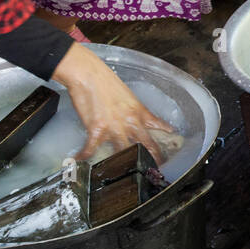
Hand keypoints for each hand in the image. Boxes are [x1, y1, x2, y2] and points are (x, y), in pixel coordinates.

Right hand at [51, 43, 173, 160]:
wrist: (88, 74)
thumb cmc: (105, 80)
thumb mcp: (126, 95)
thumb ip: (130, 109)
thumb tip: (130, 117)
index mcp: (138, 111)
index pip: (157, 124)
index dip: (165, 134)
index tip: (171, 140)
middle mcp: (130, 122)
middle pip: (146, 145)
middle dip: (153, 159)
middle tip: (155, 170)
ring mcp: (115, 128)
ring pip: (122, 152)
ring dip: (119, 164)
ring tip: (118, 174)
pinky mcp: (97, 130)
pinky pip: (91, 150)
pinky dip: (83, 157)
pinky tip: (78, 162)